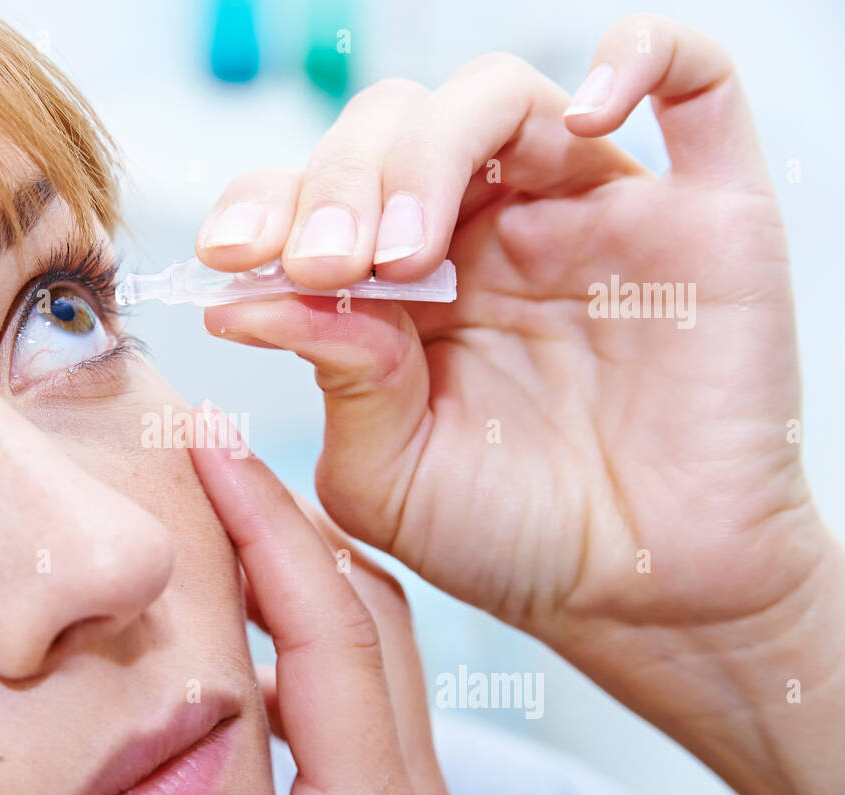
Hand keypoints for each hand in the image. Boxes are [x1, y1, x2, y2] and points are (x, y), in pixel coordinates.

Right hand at [188, 401, 456, 794]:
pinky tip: (219, 628)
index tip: (210, 440)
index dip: (266, 519)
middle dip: (284, 520)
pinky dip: (279, 635)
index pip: (332, 623)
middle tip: (213, 455)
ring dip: (283, 571)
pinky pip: (337, 691)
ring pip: (356, 645)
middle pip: (364, 610)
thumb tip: (161, 716)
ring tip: (210, 518)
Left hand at [195, 15, 844, 794]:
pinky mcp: (703, 217)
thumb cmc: (510, 540)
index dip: (267, 202)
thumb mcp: (387, 476)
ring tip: (406, 248)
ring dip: (433, 148)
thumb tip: (240, 302)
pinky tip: (582, 114)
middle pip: (395, 129)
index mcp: (402, 286)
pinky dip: (641, 57)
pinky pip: (694, 80)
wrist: (645, 596)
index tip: (232, 255)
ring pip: (502, 99)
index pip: (319, 196)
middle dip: (339, 182)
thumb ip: (330, 379)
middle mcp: (488, 234)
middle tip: (326, 264)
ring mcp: (590, 214)